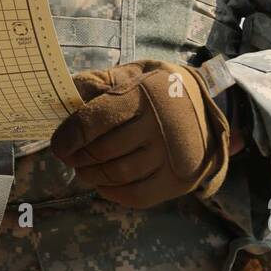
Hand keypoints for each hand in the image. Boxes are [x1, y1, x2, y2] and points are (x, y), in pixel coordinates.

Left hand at [49, 60, 229, 208]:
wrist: (212, 111)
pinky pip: (136, 196)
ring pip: (117, 175)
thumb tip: (65, 95)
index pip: (95, 120)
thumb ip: (100, 81)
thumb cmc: (163, 90)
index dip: (69, 136)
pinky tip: (105, 182)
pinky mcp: (178, 181)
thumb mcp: (135, 74)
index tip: (59, 145)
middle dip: (78, 157)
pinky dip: (113, 193)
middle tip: (71, 156)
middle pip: (103, 151)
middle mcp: (159, 126)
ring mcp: (171, 157)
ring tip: (85, 169)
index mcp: (145, 94)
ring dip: (92, 175)